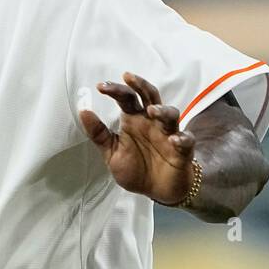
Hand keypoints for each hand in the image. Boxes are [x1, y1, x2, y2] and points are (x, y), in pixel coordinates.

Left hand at [79, 72, 194, 204]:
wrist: (157, 191)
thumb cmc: (136, 169)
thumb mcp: (111, 153)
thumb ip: (98, 134)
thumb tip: (83, 111)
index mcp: (134, 120)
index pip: (126, 98)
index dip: (115, 90)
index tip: (100, 87)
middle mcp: (152, 122)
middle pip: (150, 96)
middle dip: (140, 85)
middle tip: (128, 77)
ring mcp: (168, 134)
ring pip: (171, 114)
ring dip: (162, 110)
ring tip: (151, 110)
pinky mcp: (182, 150)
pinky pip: (186, 140)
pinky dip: (182, 139)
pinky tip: (174, 141)